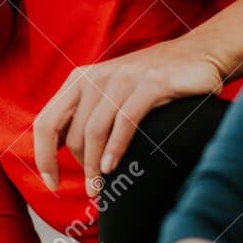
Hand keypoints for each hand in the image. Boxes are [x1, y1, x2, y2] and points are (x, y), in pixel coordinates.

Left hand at [32, 40, 224, 196]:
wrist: (200, 52)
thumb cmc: (153, 82)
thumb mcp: (113, 92)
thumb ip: (88, 114)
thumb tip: (63, 149)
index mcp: (80, 80)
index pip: (47, 121)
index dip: (43, 156)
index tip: (52, 182)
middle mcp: (96, 77)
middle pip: (73, 133)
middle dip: (80, 168)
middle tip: (93, 190)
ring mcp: (124, 78)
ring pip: (95, 130)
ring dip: (94, 166)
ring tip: (99, 189)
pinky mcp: (152, 83)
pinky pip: (125, 121)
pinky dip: (116, 148)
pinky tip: (113, 168)